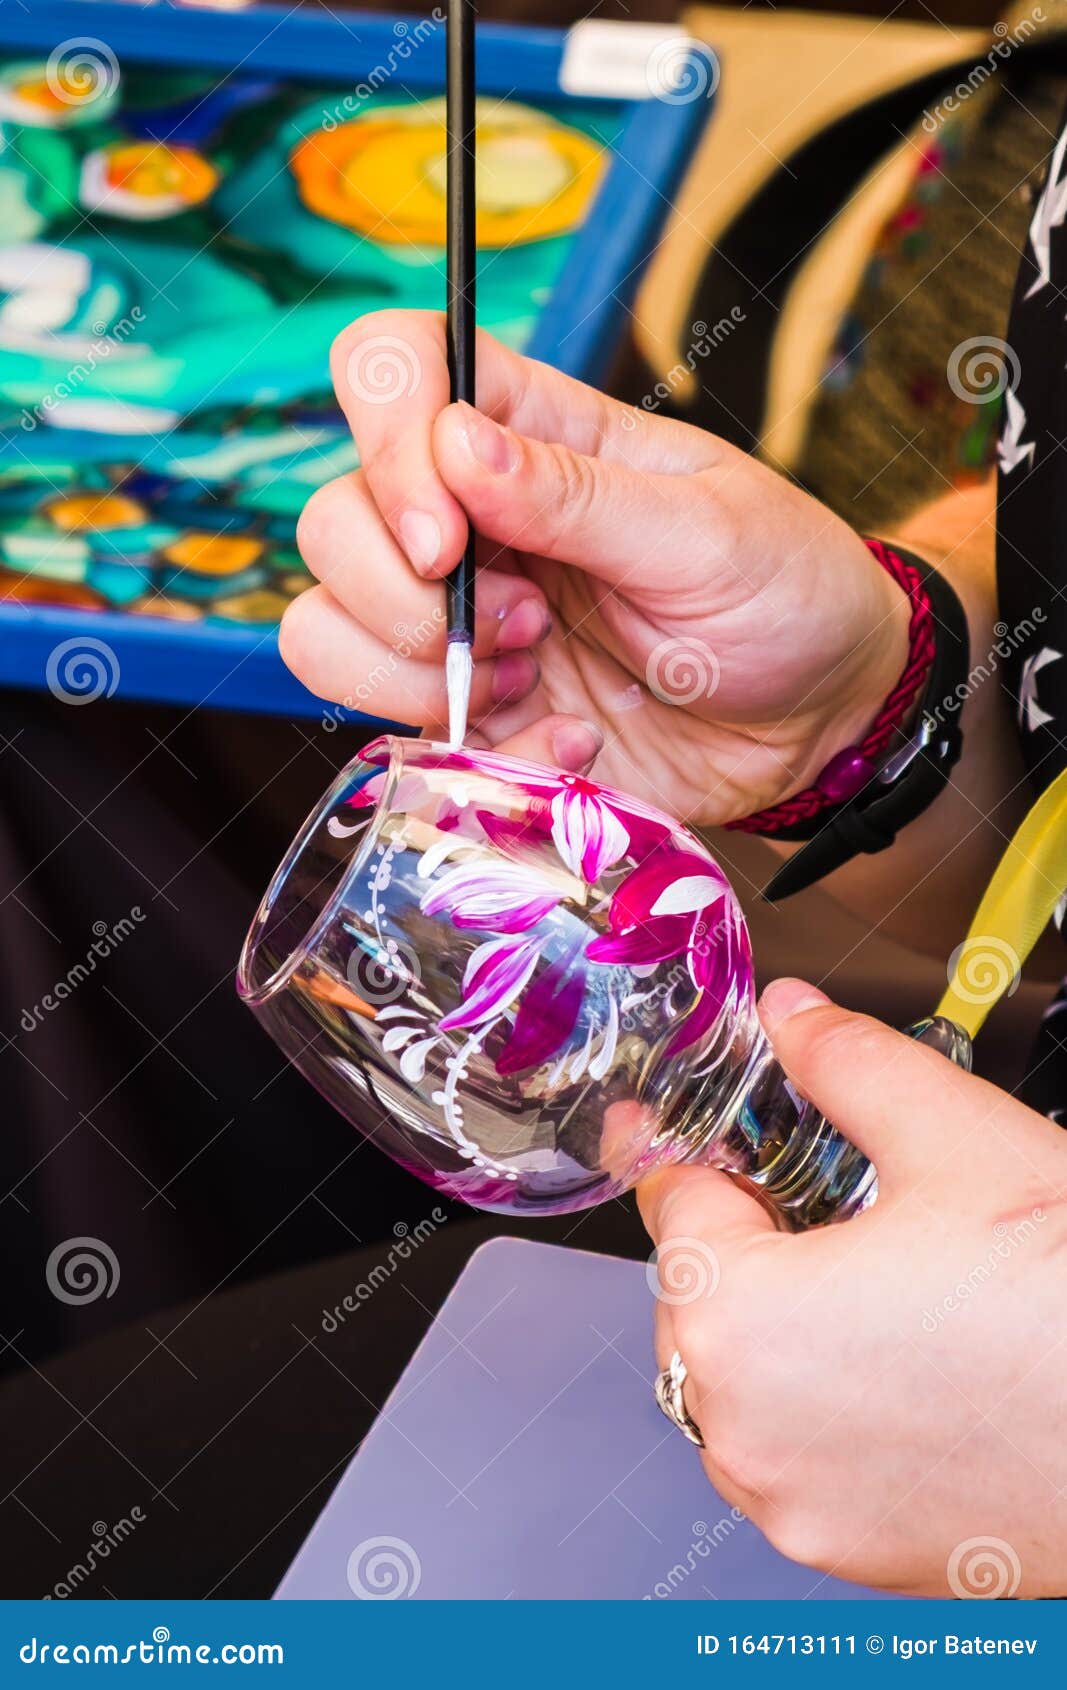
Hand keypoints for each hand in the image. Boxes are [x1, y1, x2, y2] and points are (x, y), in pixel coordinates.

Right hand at [281, 310, 909, 816]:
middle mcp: (473, 520)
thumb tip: (454, 442)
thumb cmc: (785, 596)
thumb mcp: (709, 534)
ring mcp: (462, 622)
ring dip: (417, 673)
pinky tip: (568, 741)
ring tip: (535, 675)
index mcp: (534, 433)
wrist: (819, 725)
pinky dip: (473, 749)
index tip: (448, 538)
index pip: (395, 368)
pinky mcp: (471, 713)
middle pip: (332, 521)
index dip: (385, 436)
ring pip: (325, 630)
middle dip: (406, 596)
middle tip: (530, 624)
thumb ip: (579, 495)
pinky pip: (396, 731)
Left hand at [639, 979, 1066, 1597]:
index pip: (673, 1208)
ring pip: (735, 1386)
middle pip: (694, 1300)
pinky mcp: (850, 1552)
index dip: (685, 1153)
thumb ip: (848, 1064)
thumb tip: (793, 1017)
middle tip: (809, 1203)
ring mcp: (794, 1503)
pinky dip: (815, 1409)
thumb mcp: (958, 1140)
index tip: (653, 1132)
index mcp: (740, 1319)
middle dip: (737, 1242)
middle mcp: (745, 1428)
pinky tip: (896, 1365)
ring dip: (770, 1331)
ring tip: (867, 1285)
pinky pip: (791, 1458)